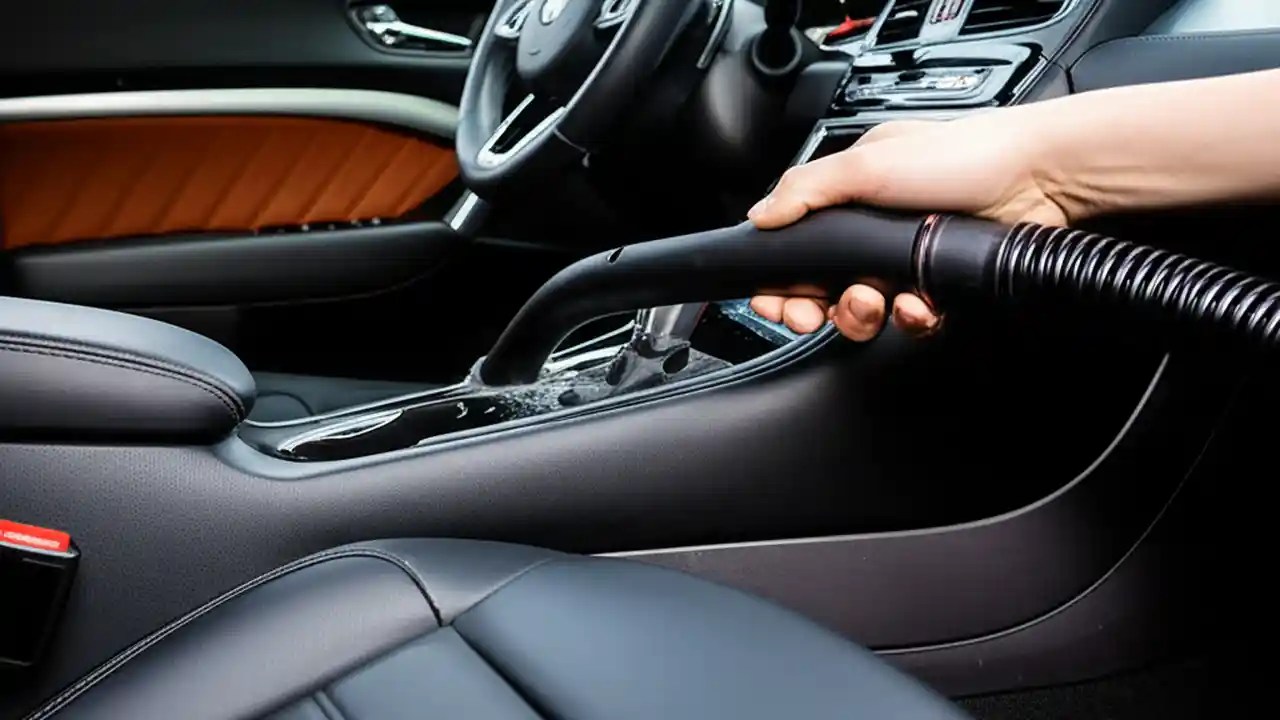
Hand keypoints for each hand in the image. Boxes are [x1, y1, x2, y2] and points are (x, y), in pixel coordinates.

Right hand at [747, 111, 1070, 340]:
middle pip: (823, 288)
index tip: (774, 301)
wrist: (1040, 178)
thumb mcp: (868, 163)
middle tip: (816, 311)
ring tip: (873, 300)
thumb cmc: (963, 155)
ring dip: (860, 313)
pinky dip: (912, 318)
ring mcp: (907, 259)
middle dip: (816, 306)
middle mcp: (875, 229)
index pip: (795, 243)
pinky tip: (919, 305)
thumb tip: (761, 216)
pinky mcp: (940, 285)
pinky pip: (911, 318)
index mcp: (850, 196)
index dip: (779, 279)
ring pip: (864, 309)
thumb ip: (807, 190)